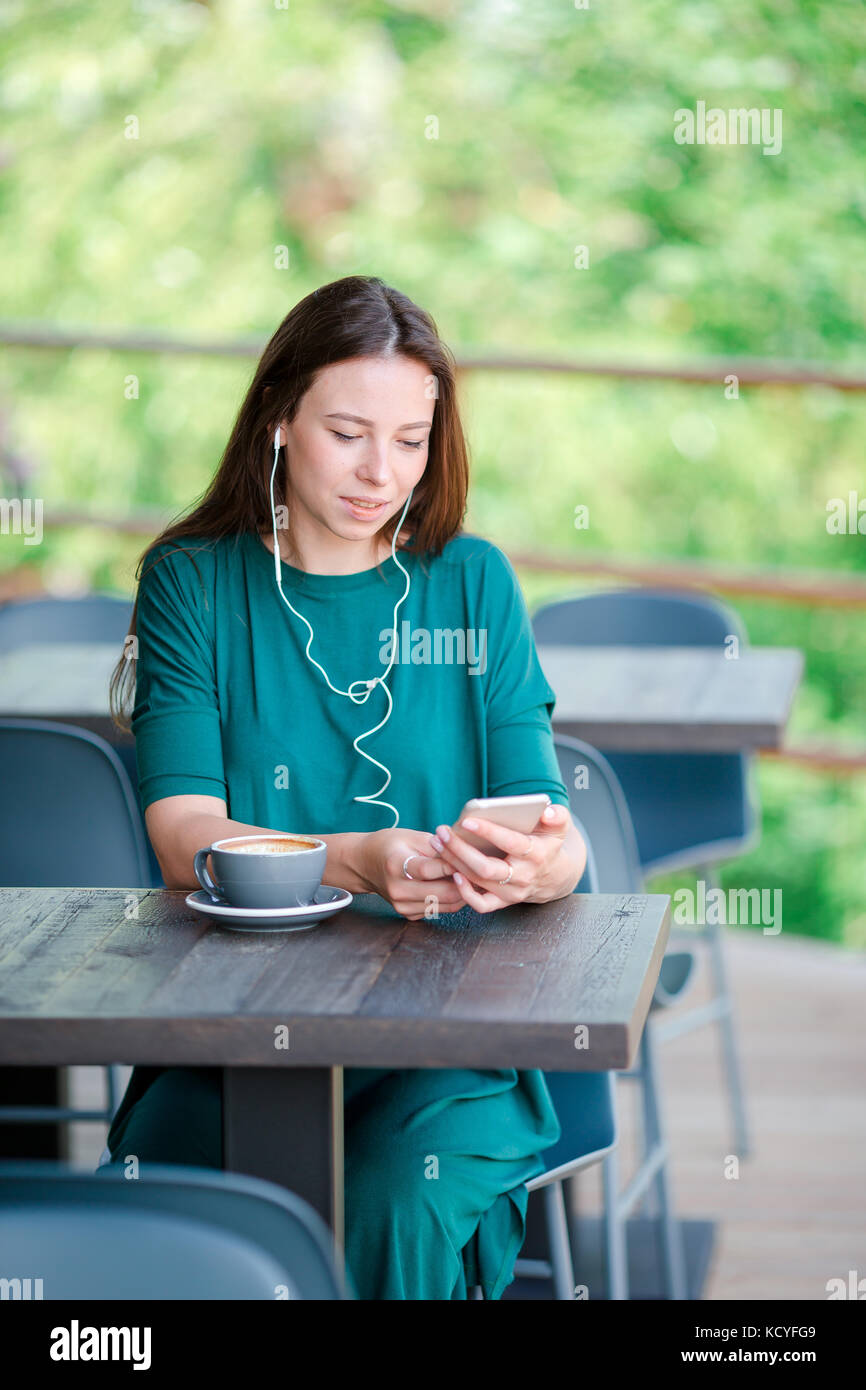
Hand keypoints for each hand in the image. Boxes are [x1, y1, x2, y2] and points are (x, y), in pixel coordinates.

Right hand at [358, 828, 467, 921]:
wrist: (365, 864)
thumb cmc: (391, 845)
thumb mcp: (413, 836)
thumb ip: (439, 847)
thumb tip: (466, 855)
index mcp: (396, 866)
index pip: (431, 869)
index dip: (454, 864)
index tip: (472, 858)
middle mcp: (398, 890)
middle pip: (443, 892)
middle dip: (465, 882)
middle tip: (481, 870)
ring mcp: (402, 906)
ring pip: (446, 905)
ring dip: (463, 892)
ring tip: (474, 877)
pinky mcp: (408, 915)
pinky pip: (440, 910)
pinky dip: (453, 899)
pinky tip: (458, 886)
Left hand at [430, 803, 574, 913]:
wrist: (555, 877)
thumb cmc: (549, 845)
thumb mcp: (559, 827)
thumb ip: (557, 815)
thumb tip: (546, 812)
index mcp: (536, 854)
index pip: (510, 843)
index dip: (489, 832)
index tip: (466, 821)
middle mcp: (523, 877)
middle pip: (485, 867)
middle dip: (460, 850)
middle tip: (442, 832)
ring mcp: (512, 893)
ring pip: (478, 881)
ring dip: (454, 863)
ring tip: (437, 843)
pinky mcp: (503, 902)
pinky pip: (481, 905)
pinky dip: (465, 893)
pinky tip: (452, 873)